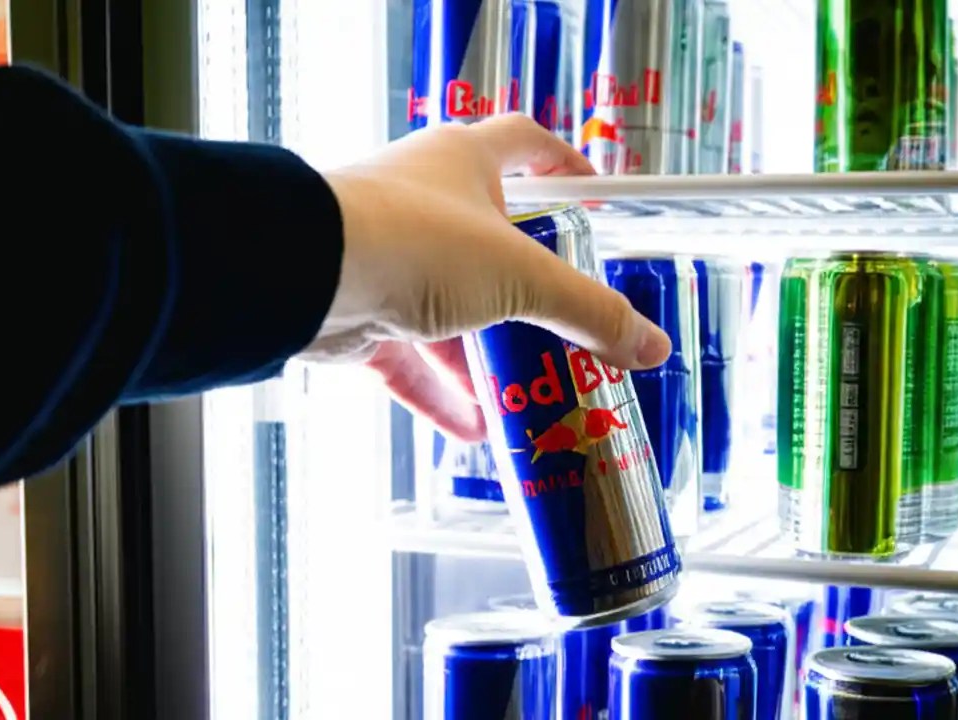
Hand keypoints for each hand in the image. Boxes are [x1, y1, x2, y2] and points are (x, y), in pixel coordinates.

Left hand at [312, 114, 671, 440]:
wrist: (307, 273)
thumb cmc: (411, 239)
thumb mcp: (522, 277)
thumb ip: (589, 314)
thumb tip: (649, 346)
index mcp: (465, 163)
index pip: (526, 144)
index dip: (563, 165)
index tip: (593, 195)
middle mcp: (424, 202)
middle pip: (492, 244)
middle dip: (530, 293)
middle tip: (568, 327)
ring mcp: (388, 257)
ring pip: (450, 310)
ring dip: (487, 356)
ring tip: (530, 396)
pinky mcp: (360, 311)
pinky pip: (410, 358)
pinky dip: (442, 392)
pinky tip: (476, 430)